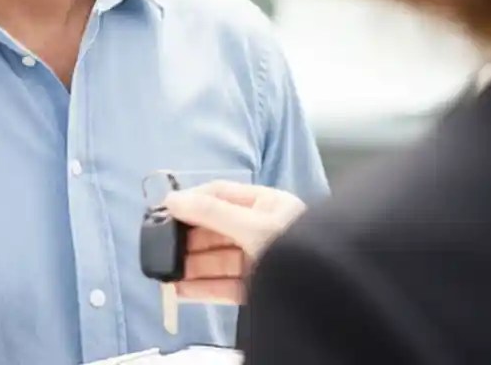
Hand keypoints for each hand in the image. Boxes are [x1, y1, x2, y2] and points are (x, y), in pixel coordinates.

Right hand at [161, 181, 306, 303]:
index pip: (221, 195)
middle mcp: (263, 230)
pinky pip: (225, 285)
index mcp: (268, 205)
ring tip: (166, 273)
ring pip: (217, 260)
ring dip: (191, 266)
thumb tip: (172, 199)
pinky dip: (202, 288)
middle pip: (216, 230)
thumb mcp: (252, 226)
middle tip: (161, 246)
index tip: (165, 210)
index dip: (192, 200)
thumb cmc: (299, 251)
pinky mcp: (258, 289)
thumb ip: (211, 212)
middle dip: (188, 239)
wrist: (329, 297)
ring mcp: (260, 261)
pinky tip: (181, 291)